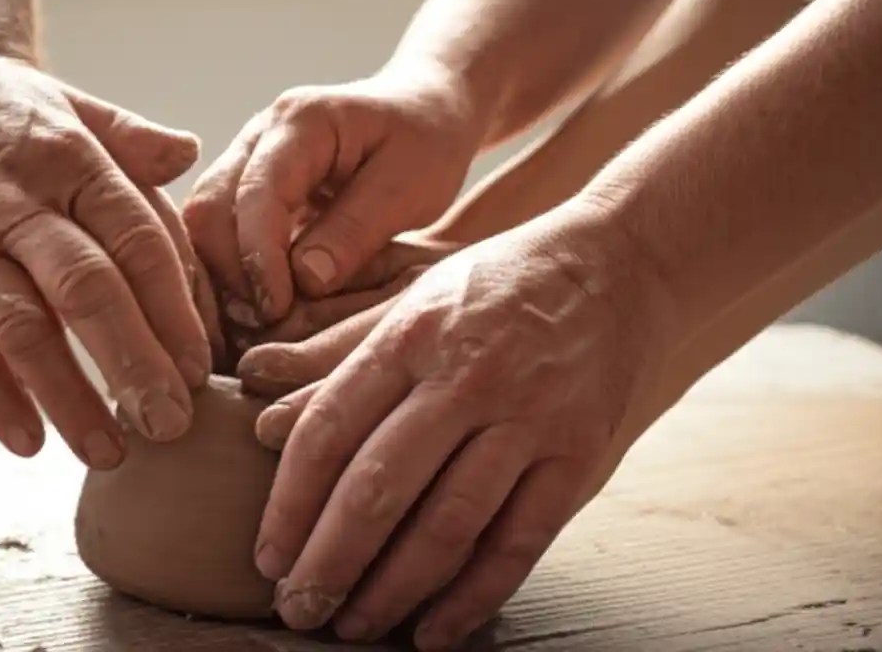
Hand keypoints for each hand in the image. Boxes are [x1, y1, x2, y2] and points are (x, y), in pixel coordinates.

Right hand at [0, 23, 210, 468]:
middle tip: (172, 424)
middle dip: (135, 362)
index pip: (137, 240)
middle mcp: (20, 203)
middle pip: (88, 289)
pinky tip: (27, 441)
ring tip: (110, 453)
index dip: (174, 307)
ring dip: (69, 396)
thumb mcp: (65, 103)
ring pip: (23, 326)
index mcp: (73, 161)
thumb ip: (130, 138)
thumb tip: (191, 152)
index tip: (201, 367)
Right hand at [183, 64, 482, 327]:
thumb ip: (356, 230)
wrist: (426, 109)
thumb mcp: (411, 186)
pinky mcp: (251, 188)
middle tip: (266, 324)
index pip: (256, 193)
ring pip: (205, 222)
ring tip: (261, 321)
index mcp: (302, 122)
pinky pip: (222, 231)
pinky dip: (232, 270)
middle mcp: (260, 135)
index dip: (258, 257)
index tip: (275, 309)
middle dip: (230, 271)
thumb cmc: (428, 142)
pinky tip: (259, 306)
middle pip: (210, 207)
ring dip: (224, 275)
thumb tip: (303, 280)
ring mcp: (249, 160)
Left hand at [251, 207, 672, 649]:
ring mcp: (529, 419)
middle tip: (298, 609)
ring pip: (448, 524)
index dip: (289, 503)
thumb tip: (257, 394)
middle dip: (329, 562)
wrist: (624, 265)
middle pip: (380, 487)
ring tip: (353, 627)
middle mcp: (466, 377)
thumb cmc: (499, 284)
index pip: (330, 430)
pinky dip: (474, 596)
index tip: (268, 557)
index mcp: (412, 335)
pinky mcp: (579, 455)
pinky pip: (520, 541)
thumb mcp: (414, 297)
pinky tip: (435, 631)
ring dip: (393, 589)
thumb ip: (338, 352)